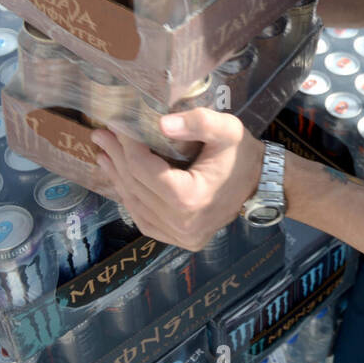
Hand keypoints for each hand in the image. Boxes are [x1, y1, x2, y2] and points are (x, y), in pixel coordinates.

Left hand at [91, 109, 263, 250]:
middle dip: (117, 158)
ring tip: (105, 155)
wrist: (261, 186)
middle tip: (101, 135)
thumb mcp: (227, 130)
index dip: (127, 145)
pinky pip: (144, 219)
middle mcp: (182, 224)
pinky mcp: (179, 240)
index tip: (117, 124)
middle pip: (136, 187)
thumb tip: (160, 123)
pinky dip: (131, 198)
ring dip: (118, 178)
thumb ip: (198, 122)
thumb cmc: (243, 155)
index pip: (144, 169)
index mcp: (191, 198)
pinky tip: (121, 180)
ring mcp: (180, 237)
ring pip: (135, 205)